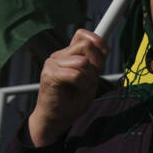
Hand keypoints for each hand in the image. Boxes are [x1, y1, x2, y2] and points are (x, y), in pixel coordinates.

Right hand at [29, 29, 107, 145]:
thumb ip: (95, 63)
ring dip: (89, 78)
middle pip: (87, 45)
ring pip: (83, 62)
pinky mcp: (49, 75)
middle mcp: (59, 55)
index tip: (101, 59)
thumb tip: (103, 47)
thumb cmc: (74, 99)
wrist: (58, 117)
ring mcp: (52, 63)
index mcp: (69, 54)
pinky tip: (76, 91)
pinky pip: (76, 74)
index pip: (83, 35)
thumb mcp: (91, 78)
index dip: (98, 42)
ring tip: (82, 87)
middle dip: (97, 63)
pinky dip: (82, 85)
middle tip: (93, 78)